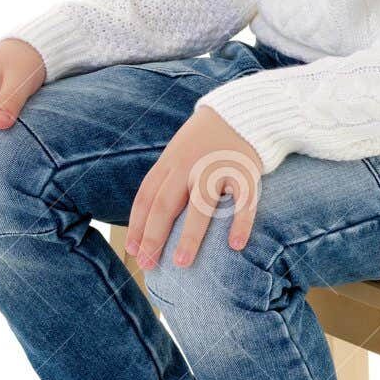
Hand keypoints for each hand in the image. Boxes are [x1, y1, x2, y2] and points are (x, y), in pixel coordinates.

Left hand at [126, 105, 263, 270]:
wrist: (240, 114)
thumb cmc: (204, 143)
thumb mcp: (177, 154)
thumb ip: (164, 183)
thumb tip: (145, 227)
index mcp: (169, 162)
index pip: (146, 197)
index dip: (137, 226)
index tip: (133, 252)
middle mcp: (190, 165)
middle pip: (166, 203)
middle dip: (155, 236)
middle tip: (148, 265)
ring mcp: (218, 168)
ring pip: (201, 204)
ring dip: (190, 235)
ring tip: (181, 262)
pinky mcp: (245, 172)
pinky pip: (244, 201)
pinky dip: (241, 223)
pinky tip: (236, 246)